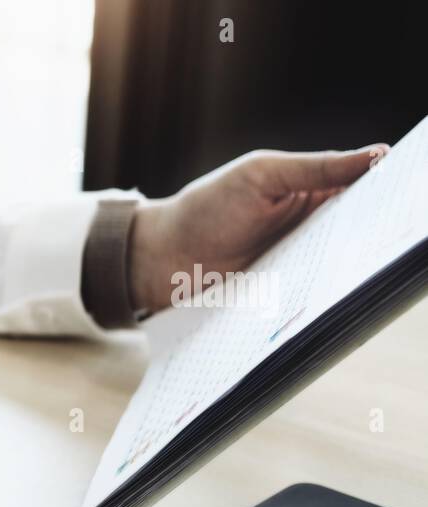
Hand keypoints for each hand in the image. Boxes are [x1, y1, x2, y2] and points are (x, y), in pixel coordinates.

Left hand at [128, 144, 387, 312]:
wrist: (160, 259)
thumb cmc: (206, 208)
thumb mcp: (262, 177)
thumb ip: (316, 168)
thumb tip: (378, 154)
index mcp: (311, 191)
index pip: (363, 189)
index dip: (386, 192)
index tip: (408, 198)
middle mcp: (310, 226)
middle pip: (359, 230)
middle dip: (377, 234)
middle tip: (398, 239)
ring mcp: (298, 261)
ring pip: (340, 264)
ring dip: (355, 267)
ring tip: (377, 268)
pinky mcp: (283, 292)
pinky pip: (312, 294)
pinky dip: (325, 295)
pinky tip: (340, 296)